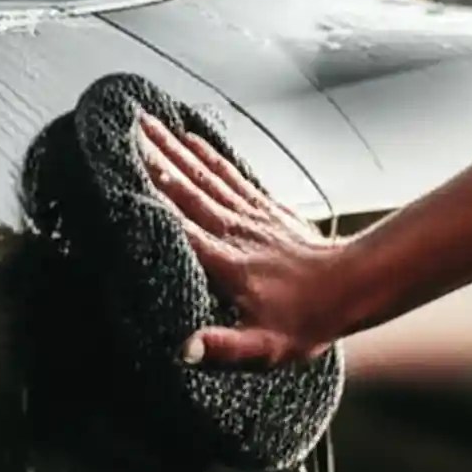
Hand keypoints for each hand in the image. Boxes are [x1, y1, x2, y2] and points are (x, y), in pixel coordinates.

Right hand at [137, 113, 346, 367]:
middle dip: (155, 158)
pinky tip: (189, 136)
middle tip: (125, 130)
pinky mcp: (264, 208)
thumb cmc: (304, 320)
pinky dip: (208, 153)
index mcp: (228, 266)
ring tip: (145, 122)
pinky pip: (230, 175)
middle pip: (187, 190)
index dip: (151, 200)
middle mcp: (235, 233)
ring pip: (205, 176)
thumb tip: (183, 349)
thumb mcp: (264, 348)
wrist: (350, 288)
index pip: (181, 228)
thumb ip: (223, 347)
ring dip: (174, 148)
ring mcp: (250, 216)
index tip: (121, 174)